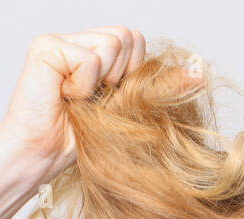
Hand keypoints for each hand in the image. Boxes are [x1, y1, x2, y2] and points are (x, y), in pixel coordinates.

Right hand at [0, 26, 145, 181]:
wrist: (43, 157)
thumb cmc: (81, 138)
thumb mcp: (130, 108)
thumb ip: (160, 86)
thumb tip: (199, 73)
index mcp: (95, 51)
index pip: (135, 40)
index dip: (132, 73)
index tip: (109, 97)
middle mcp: (77, 39)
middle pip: (127, 36)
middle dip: (120, 75)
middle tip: (93, 98)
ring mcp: (60, 40)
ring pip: (112, 43)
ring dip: (101, 82)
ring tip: (78, 98)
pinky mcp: (46, 48)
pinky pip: (89, 60)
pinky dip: (83, 87)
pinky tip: (64, 97)